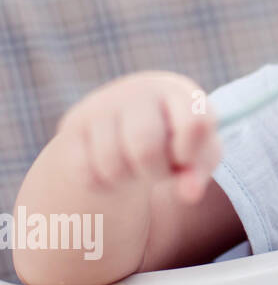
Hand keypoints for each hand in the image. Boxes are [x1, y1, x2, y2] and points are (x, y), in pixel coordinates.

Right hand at [55, 71, 222, 203]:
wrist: (122, 127)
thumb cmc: (172, 142)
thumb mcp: (193, 156)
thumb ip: (197, 173)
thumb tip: (190, 193)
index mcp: (177, 92)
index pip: (194, 123)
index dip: (190, 152)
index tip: (184, 157)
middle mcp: (138, 91)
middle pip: (146, 148)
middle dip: (155, 172)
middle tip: (157, 170)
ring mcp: (102, 105)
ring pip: (112, 164)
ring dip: (127, 179)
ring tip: (134, 167)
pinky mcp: (73, 125)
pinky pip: (85, 172)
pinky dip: (101, 183)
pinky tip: (109, 170)